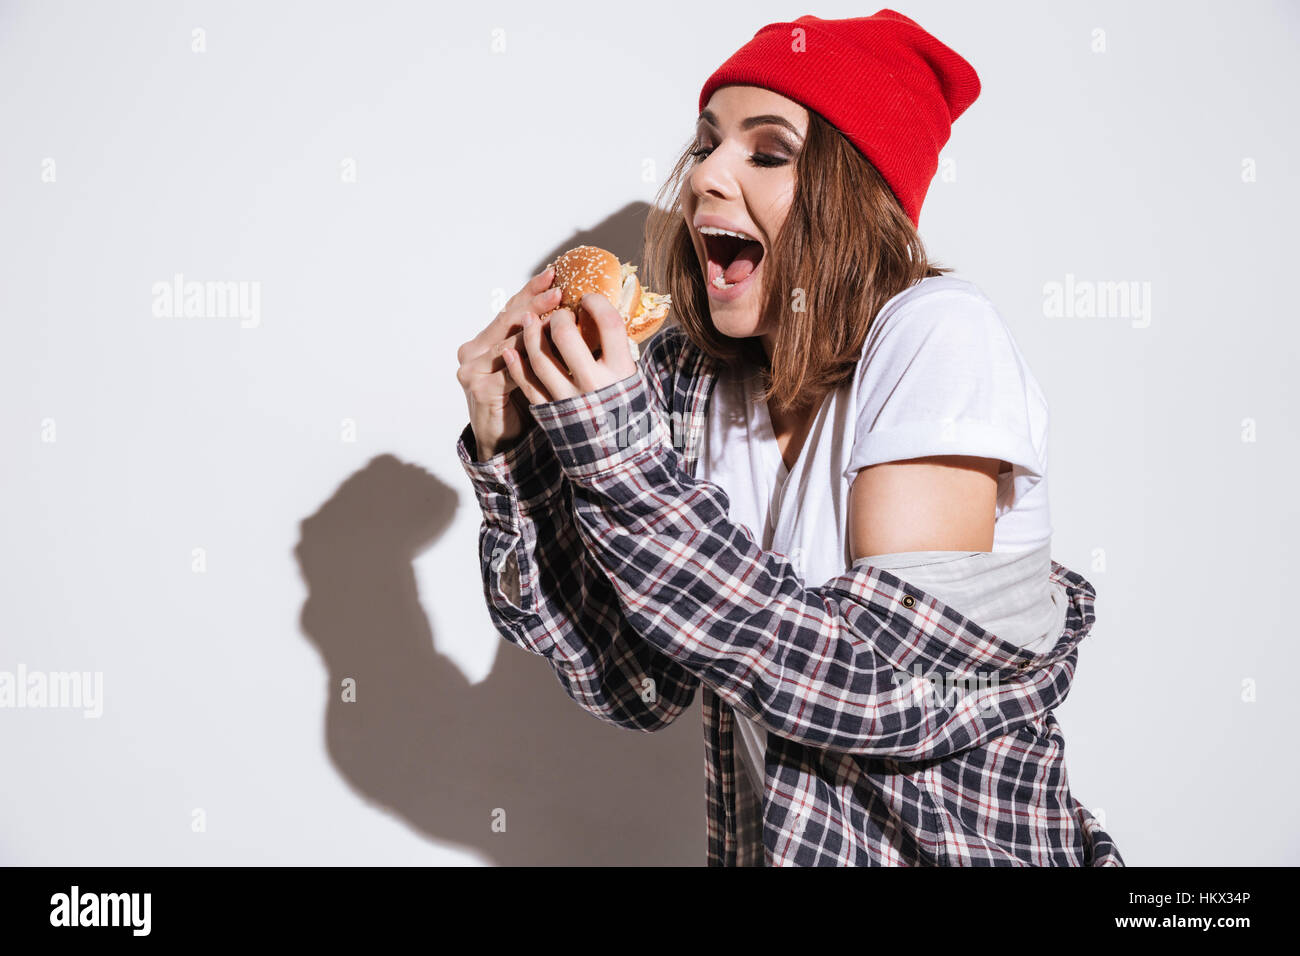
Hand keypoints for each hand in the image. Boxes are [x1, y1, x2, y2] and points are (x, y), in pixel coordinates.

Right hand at [455, 266, 563, 459]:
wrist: (500, 440)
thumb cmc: (518, 401)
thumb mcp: (528, 366)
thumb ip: (536, 343)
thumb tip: (571, 315)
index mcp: (484, 341)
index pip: (509, 310)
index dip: (530, 291)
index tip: (553, 274)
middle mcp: (472, 351)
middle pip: (508, 321)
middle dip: (535, 303)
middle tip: (558, 290)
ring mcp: (472, 370)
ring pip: (509, 343)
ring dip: (535, 327)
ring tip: (558, 315)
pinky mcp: (479, 388)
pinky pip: (510, 371)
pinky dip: (530, 360)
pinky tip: (548, 349)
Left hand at [503, 292, 636, 404]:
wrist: (615, 451)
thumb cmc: (622, 408)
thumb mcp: (629, 378)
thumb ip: (615, 351)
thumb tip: (602, 314)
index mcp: (621, 372)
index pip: (609, 323)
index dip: (597, 304)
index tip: (588, 298)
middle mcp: (595, 384)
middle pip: (566, 336)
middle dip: (557, 317)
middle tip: (556, 312)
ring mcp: (570, 399)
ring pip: (540, 359)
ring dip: (530, 334)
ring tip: (527, 319)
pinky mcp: (551, 413)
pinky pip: (528, 385)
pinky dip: (516, 365)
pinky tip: (510, 351)